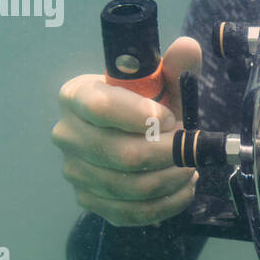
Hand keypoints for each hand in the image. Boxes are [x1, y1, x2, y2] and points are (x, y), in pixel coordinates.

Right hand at [51, 36, 203, 226]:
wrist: (131, 135)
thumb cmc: (146, 105)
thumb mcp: (161, 83)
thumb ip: (174, 67)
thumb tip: (187, 47)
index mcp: (77, 96)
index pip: (101, 106)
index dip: (143, 116)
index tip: (171, 118)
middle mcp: (67, 134)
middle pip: (121, 154)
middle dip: (168, 154)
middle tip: (191, 148)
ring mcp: (75, 171)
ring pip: (129, 186)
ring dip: (171, 180)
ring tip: (191, 167)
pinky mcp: (89, 200)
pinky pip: (130, 212)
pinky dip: (165, 204)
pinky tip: (182, 189)